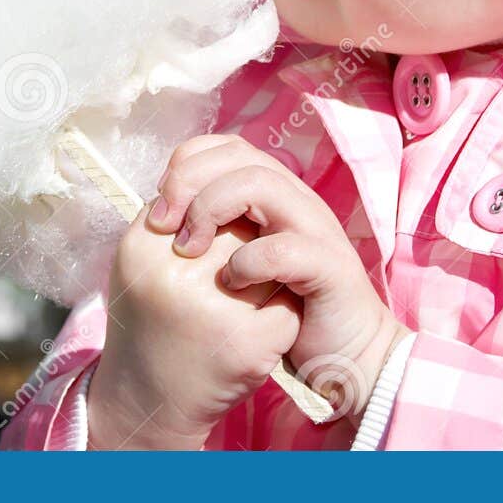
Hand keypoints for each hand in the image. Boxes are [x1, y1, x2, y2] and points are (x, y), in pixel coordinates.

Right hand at [86, 204, 298, 448]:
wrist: (148, 401)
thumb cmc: (151, 319)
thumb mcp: (143, 260)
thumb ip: (177, 212)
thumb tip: (227, 170)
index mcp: (144, 250)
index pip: (203, 194)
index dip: (214, 212)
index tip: (204, 238)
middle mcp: (177, 278)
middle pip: (240, 223)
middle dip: (243, 240)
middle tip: (223, 272)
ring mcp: (216, 311)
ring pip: (269, 256)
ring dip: (265, 272)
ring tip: (240, 297)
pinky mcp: (251, 345)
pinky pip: (287, 303)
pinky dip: (280, 310)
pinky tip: (259, 326)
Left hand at [148, 134, 409, 424]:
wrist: (346, 354)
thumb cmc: (282, 309)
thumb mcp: (240, 263)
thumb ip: (213, 234)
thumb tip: (158, 216)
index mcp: (272, 194)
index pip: (224, 148)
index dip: (184, 166)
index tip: (156, 211)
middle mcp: (295, 200)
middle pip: (239, 155)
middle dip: (189, 181)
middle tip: (163, 225)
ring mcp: (315, 228)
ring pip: (262, 184)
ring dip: (213, 210)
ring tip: (190, 250)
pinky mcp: (330, 267)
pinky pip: (286, 248)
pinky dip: (249, 261)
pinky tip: (230, 283)